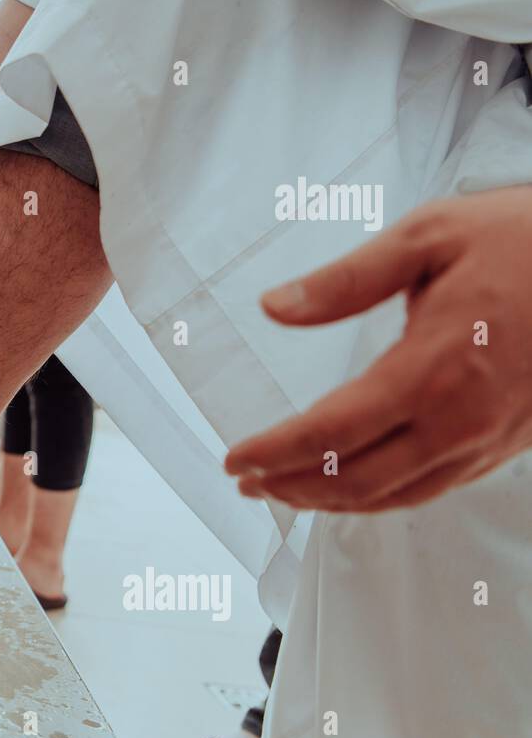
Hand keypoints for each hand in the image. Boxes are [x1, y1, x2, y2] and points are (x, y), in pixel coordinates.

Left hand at [225, 185, 531, 511]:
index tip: (233, 460)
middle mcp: (461, 420)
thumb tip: (274, 307)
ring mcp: (488, 440)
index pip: (331, 432)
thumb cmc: (524, 239)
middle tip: (246, 480)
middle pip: (356, 480)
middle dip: (292, 487)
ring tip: (284, 490)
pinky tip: (352, 486)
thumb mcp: (428, 236)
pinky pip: (432, 488)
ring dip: (331, 501)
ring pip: (395, 495)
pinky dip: (380, 497)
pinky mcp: (507, 445)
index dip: (274, 453)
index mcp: (433, 369)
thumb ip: (345, 281)